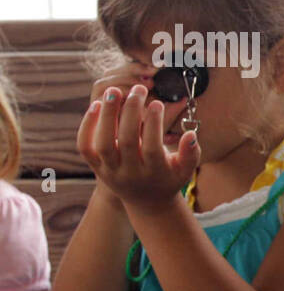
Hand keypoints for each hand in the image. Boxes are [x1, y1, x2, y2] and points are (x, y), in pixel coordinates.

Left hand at [78, 84, 199, 213]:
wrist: (145, 201)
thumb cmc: (168, 178)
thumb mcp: (184, 170)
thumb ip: (191, 153)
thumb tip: (190, 134)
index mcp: (154, 174)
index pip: (152, 148)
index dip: (155, 124)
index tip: (157, 103)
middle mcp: (129, 174)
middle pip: (126, 142)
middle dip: (131, 112)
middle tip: (138, 90)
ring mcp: (110, 170)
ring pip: (103, 143)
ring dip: (107, 115)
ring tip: (114, 91)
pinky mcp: (95, 166)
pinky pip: (85, 146)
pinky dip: (87, 125)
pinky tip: (97, 105)